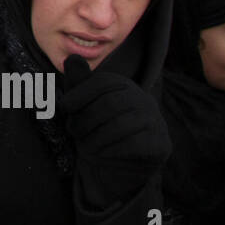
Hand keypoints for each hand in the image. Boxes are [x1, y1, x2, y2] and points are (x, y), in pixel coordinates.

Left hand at [59, 56, 169, 208]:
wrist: (116, 165)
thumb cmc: (95, 129)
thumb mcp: (82, 106)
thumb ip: (78, 84)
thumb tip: (71, 58)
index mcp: (123, 86)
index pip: (102, 83)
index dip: (79, 93)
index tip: (64, 106)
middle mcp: (142, 99)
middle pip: (110, 104)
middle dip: (85, 119)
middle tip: (73, 131)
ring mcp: (154, 121)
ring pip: (120, 126)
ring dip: (95, 138)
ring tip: (85, 146)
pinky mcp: (160, 144)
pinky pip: (133, 145)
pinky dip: (111, 151)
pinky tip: (102, 154)